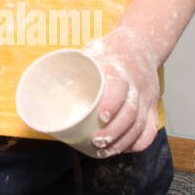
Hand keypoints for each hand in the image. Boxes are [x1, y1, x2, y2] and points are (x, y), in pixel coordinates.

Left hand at [82, 26, 160, 156]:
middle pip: (131, 113)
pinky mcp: (152, 107)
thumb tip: (42, 78)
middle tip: (97, 142)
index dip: (112, 104)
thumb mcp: (92, 51)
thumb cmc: (111, 51)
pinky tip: (124, 148)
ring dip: (123, 142)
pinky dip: (138, 143)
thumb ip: (72, 64)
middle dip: (114, 131)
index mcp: (120, 69)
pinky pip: (149, 130)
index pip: (120, 88)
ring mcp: (147, 98)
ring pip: (141, 125)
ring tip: (105, 150)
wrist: (141, 44)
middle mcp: (137, 85)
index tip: (100, 117)